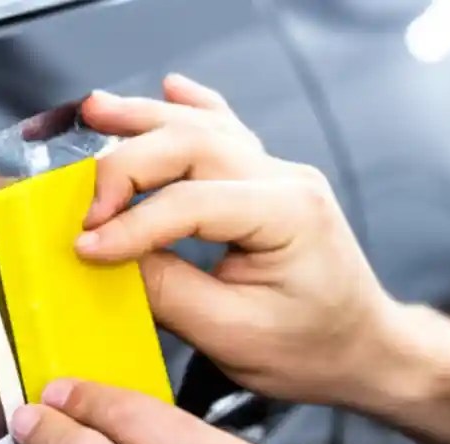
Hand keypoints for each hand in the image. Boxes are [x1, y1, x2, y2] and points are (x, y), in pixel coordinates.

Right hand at [77, 75, 399, 405]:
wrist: (365, 348)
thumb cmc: (312, 349)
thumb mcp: (232, 336)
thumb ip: (166, 291)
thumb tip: (107, 258)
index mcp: (287, 215)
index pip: (189, 202)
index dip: (129, 224)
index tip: (86, 248)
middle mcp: (287, 180)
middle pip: (192, 143)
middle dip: (127, 165)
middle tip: (84, 204)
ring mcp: (280, 175)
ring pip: (204, 126)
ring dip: (146, 119)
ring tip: (97, 111)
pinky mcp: (269, 182)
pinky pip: (226, 131)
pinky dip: (192, 109)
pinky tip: (169, 89)